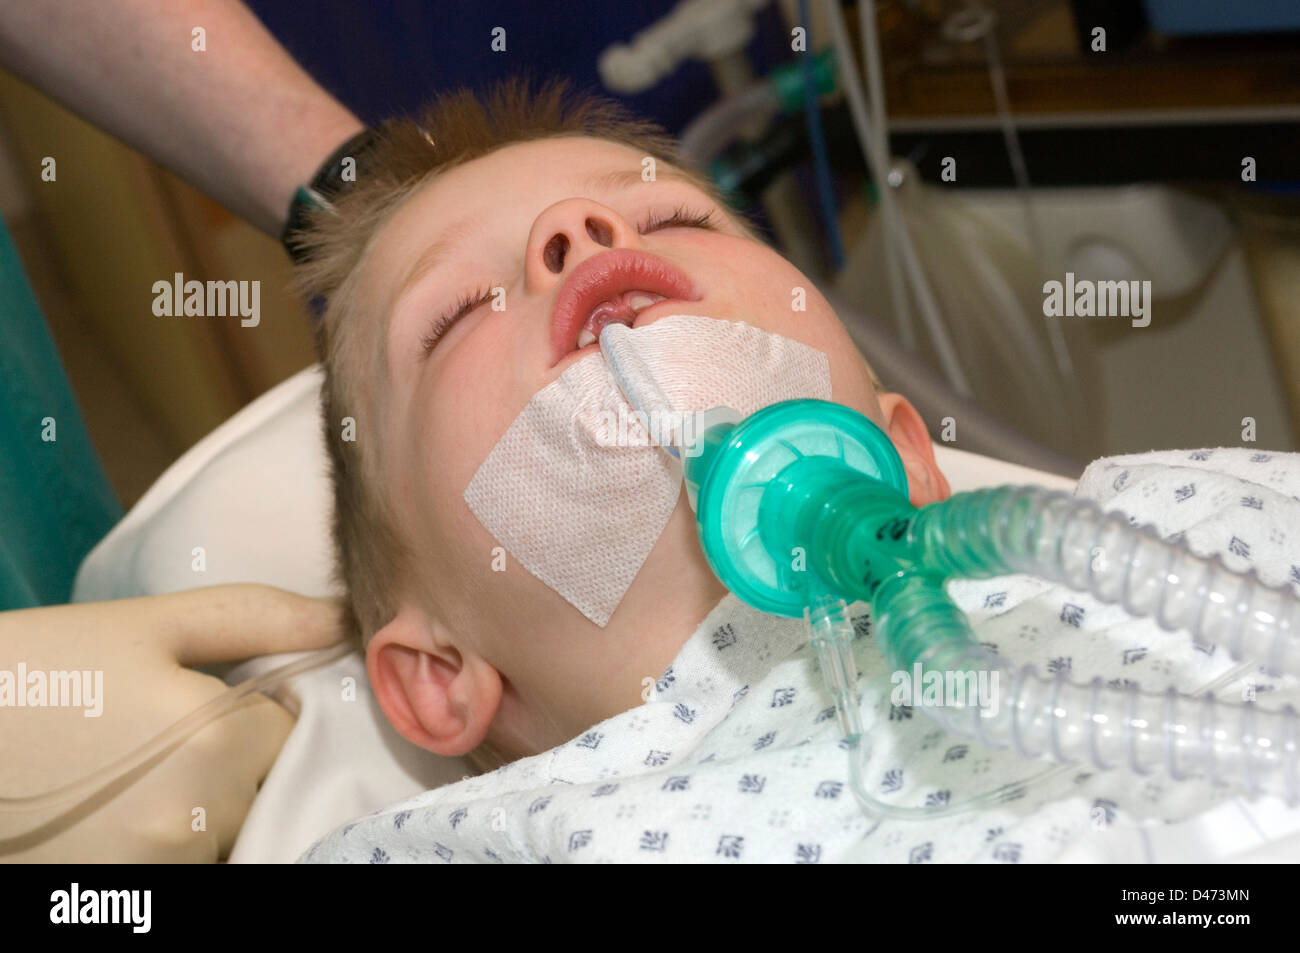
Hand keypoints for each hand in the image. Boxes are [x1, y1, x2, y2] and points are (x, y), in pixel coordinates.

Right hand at [0, 584, 344, 861]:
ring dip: (206, 802)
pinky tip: (122, 808)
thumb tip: (343, 619)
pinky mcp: (126, 894)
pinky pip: (189, 862)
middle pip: (265, 784)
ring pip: (229, 828)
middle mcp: (198, 819)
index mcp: (216, 743)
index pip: (292, 729)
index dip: (258, 708)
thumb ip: (257, 619)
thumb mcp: (145, 626)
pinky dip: (170, 837)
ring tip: (138, 769)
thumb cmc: (35, 668)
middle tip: (166, 732)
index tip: (209, 696)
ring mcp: (159, 868)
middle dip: (237, 757)